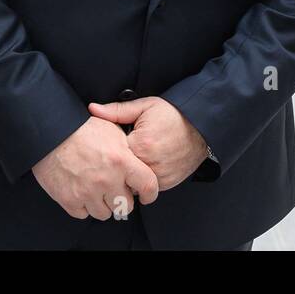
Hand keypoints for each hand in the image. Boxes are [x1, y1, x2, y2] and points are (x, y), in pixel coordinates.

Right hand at [31, 116, 158, 220]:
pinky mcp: (69, 200)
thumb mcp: (113, 131)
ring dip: (102, 204)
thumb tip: (138, 165)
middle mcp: (106, 180)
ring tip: (96, 189)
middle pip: (126, 206)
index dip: (150, 193)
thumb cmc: (82, 128)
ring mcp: (87, 192)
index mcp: (121, 161)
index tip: (145, 194)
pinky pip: (84, 214)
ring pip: (105, 213)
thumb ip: (129, 151)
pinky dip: (84, 205)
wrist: (51, 132)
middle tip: (115, 189)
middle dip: (122, 198)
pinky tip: (82, 191)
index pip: (148, 186)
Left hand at [88, 97, 207, 190]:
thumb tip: (93, 109)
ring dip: (131, 173)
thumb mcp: (145, 107)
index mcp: (141, 144)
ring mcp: (159, 175)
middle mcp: (150, 164)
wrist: (201, 127)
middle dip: (119, 164)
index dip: (110, 149)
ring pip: (133, 182)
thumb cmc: (173, 114)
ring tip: (136, 156)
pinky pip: (147, 186)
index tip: (111, 144)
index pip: (113, 155)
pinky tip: (146, 163)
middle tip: (120, 153)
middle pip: (121, 171)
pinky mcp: (167, 183)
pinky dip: (143, 178)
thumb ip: (117, 111)